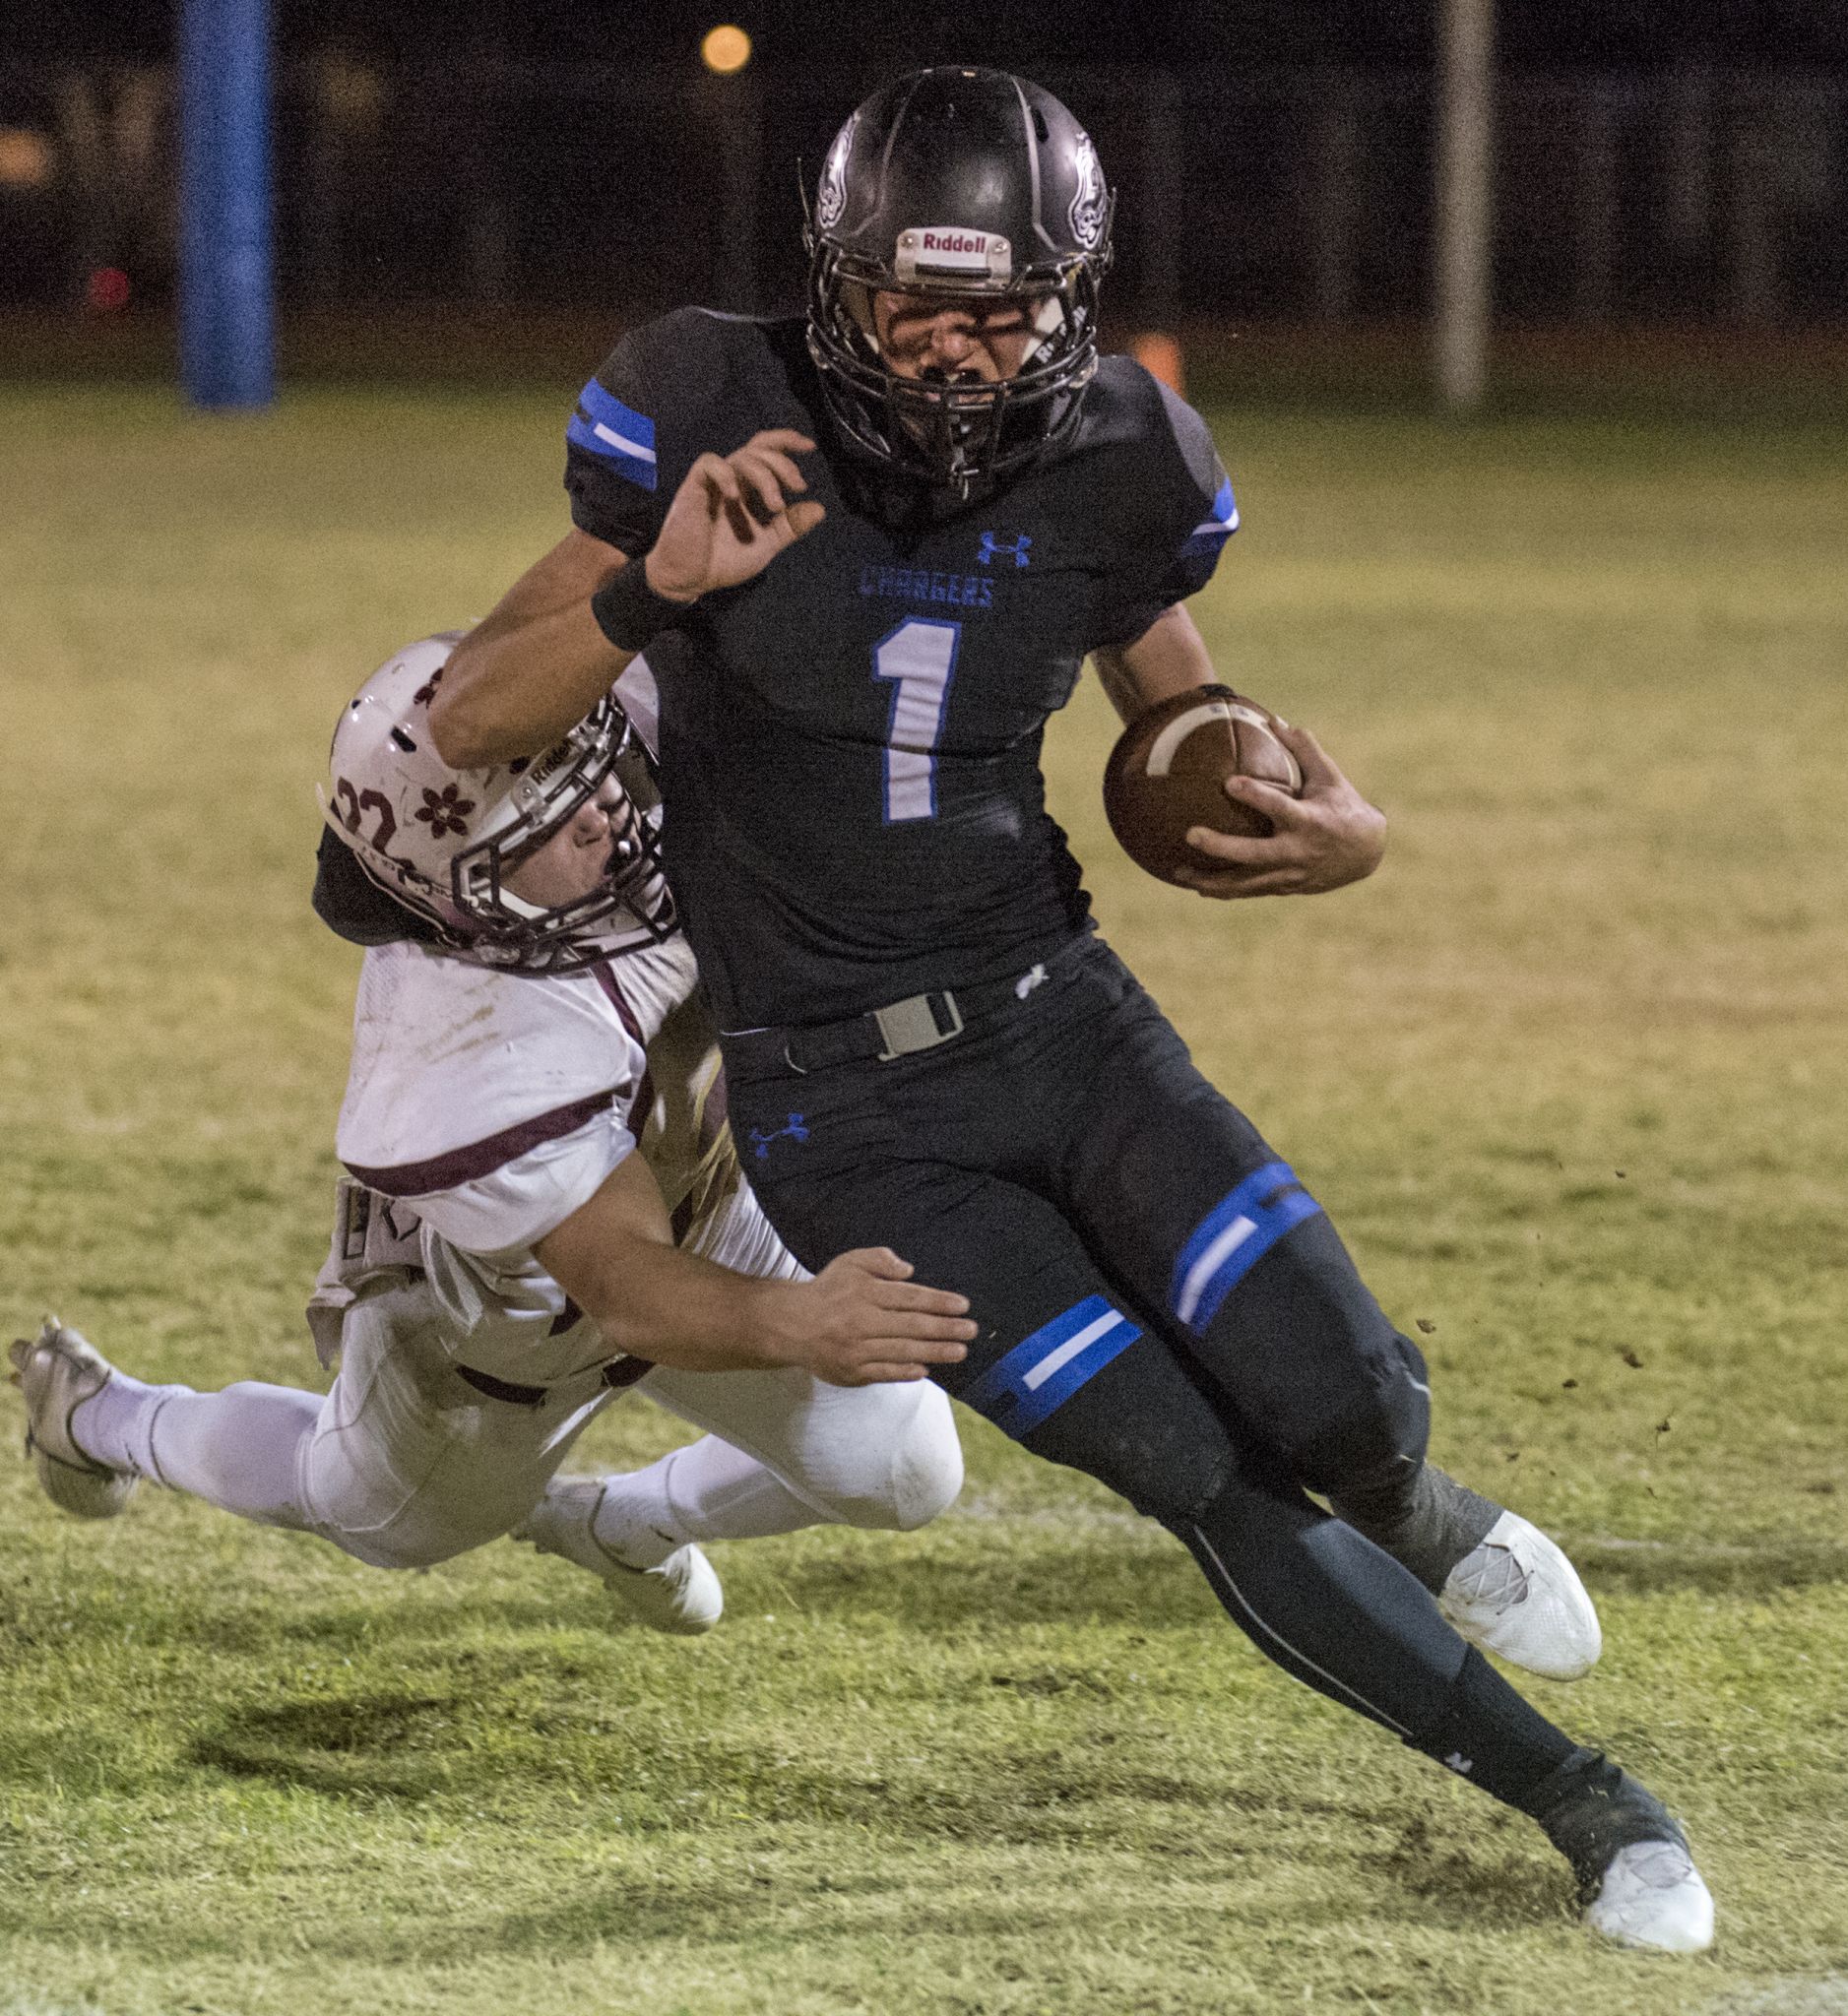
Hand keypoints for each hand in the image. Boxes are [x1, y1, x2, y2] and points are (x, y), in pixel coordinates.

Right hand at [643, 429, 825, 602]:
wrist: (691, 579)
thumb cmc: (723, 560)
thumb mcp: (766, 544)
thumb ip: (790, 527)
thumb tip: (820, 509)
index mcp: (749, 488)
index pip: (767, 452)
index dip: (787, 442)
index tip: (810, 447)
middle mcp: (733, 480)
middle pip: (759, 449)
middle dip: (783, 463)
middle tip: (798, 486)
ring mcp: (713, 483)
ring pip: (741, 457)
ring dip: (765, 476)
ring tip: (776, 505)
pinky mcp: (694, 488)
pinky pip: (708, 464)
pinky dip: (725, 474)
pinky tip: (736, 495)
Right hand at [765, 1248, 975, 1386]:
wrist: (791, 1325)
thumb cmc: (828, 1291)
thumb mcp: (850, 1262)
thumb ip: (880, 1259)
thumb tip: (909, 1270)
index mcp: (864, 1292)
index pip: (909, 1297)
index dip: (938, 1302)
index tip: (962, 1306)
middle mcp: (861, 1321)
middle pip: (911, 1325)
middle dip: (945, 1328)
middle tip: (971, 1330)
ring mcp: (856, 1349)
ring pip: (902, 1350)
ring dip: (934, 1351)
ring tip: (960, 1351)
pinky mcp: (851, 1372)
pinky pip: (884, 1373)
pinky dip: (906, 1371)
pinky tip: (926, 1368)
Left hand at [1172, 721, 1386, 898]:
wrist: (1366, 854)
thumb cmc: (1343, 807)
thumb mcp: (1330, 777)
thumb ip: (1304, 750)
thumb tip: (1275, 720)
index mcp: (1310, 820)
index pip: (1279, 807)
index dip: (1255, 796)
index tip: (1230, 782)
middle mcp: (1298, 851)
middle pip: (1254, 854)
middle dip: (1221, 847)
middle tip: (1191, 835)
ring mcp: (1290, 874)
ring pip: (1246, 882)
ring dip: (1211, 879)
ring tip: (1177, 871)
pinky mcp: (1285, 888)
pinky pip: (1249, 892)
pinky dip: (1223, 890)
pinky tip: (1196, 886)